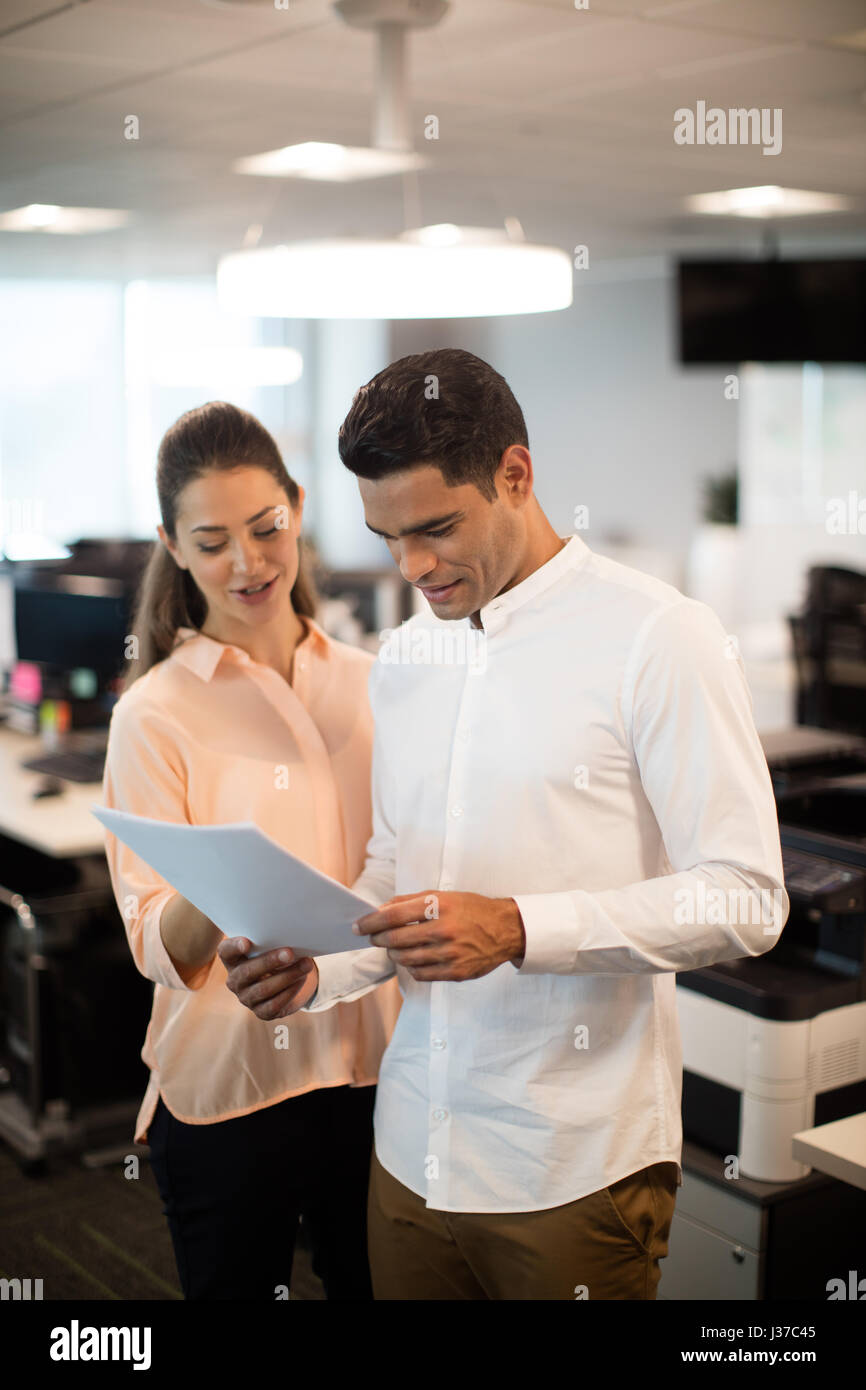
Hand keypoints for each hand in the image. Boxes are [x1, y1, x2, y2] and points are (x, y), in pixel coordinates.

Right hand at [218, 938, 318, 1018]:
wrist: (290, 978)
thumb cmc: (278, 954)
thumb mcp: (273, 946)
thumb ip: (274, 941)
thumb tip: (289, 939)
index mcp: (233, 959)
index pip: (225, 951)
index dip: (234, 947)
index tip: (247, 942)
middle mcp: (235, 980)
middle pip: (247, 971)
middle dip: (270, 961)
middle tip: (289, 953)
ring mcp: (247, 998)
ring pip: (263, 989)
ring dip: (287, 976)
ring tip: (305, 965)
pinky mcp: (262, 1012)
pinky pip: (274, 1004)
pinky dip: (290, 991)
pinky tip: (301, 980)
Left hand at [352, 892, 525, 981]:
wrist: (506, 930)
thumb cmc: (471, 909)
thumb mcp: (443, 895)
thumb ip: (410, 901)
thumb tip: (381, 909)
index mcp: (439, 906)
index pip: (393, 916)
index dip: (371, 922)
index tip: (359, 926)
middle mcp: (444, 930)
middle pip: (396, 939)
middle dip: (378, 939)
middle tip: (373, 938)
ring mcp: (450, 954)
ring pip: (405, 958)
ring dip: (393, 954)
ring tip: (394, 948)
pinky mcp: (455, 972)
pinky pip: (420, 974)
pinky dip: (410, 967)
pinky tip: (412, 958)